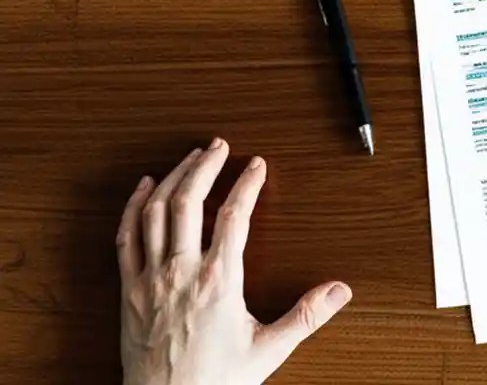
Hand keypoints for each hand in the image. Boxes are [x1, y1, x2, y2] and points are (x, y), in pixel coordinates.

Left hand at [117, 139, 351, 384]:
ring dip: (173, 179)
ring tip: (189, 158)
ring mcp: (150, 278)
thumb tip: (339, 290)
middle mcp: (181, 272)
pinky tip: (144, 189)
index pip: (233, 216)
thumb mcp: (268, 350)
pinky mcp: (129, 290)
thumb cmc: (213, 381)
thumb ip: (306, 316)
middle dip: (205, 167)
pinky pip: (126, 237)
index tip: (256, 165)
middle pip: (188, 202)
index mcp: (218, 281)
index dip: (246, 184)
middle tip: (218, 145)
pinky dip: (133, 207)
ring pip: (155, 212)